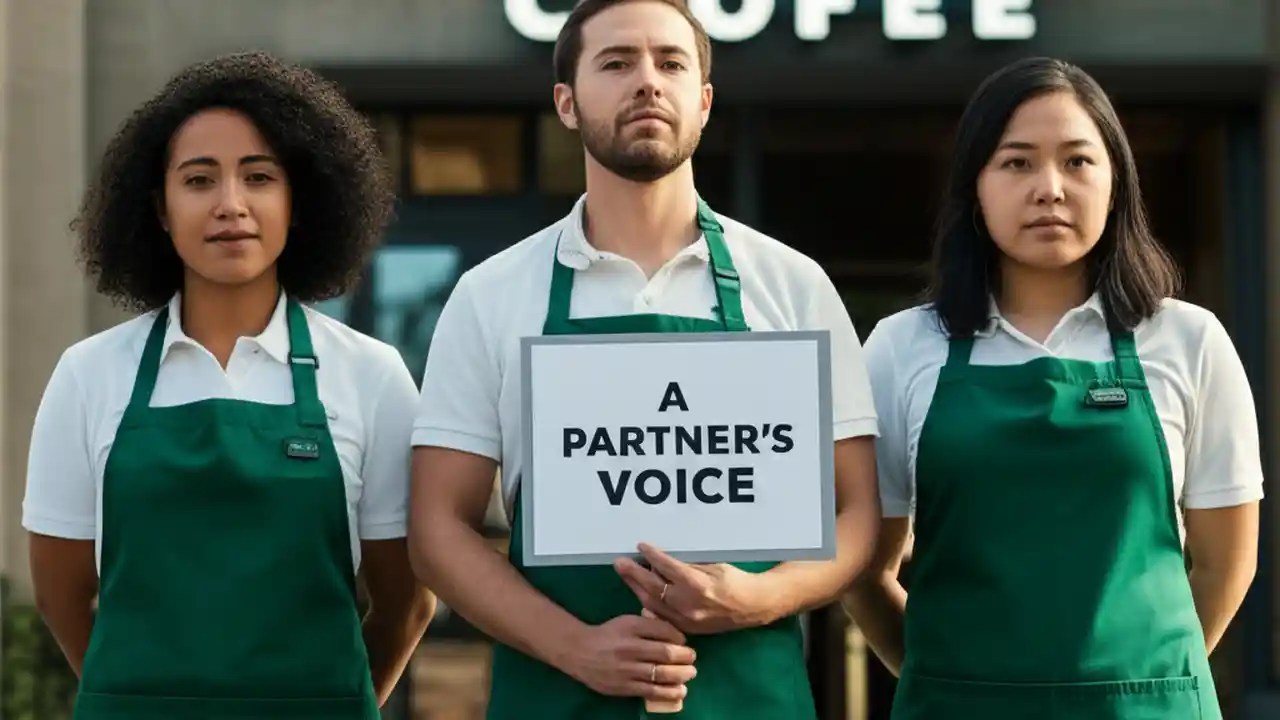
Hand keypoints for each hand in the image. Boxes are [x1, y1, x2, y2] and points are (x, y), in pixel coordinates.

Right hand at [564, 613, 696, 700]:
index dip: (679, 637)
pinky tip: (680, 690)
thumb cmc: (608, 634)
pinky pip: (651, 691)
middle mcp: (629, 647)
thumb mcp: (628, 621)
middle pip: (665, 653)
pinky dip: (669, 692)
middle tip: (693, 658)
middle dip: (685, 657)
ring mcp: (626, 669)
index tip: (685, 642)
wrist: (579, 651)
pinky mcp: (623, 687)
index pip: (662, 631)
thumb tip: (678, 636)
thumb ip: (650, 625)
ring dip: (681, 675)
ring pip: (661, 674)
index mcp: (631, 627)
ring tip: (691, 674)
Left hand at [614, 543, 773, 634]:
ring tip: (625, 576)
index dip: (652, 555)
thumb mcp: (713, 566)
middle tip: (619, 562)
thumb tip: (662, 562)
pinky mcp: (687, 629)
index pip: (666, 566)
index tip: (640, 546)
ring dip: (637, 588)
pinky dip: (649, 605)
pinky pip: (661, 617)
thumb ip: (687, 566)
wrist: (753, 606)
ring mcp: (686, 619)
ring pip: (653, 603)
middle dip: (634, 573)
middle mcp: (687, 603)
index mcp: (696, 584)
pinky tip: (640, 595)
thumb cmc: (734, 580)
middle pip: (653, 586)